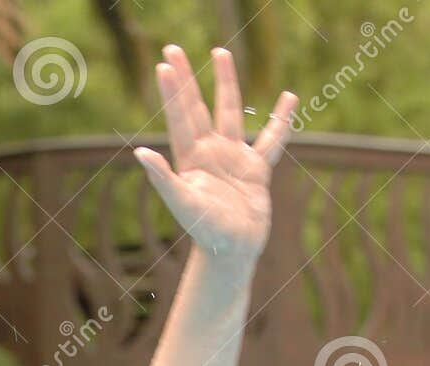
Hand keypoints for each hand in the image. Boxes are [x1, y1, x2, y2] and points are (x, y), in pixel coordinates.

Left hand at [134, 44, 297, 262]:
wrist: (232, 252)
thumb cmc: (205, 231)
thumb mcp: (183, 203)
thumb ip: (162, 178)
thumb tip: (140, 153)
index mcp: (191, 159)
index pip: (180, 116)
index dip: (173, 90)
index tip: (164, 63)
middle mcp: (210, 152)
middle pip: (197, 105)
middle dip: (187, 78)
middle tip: (174, 48)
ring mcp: (233, 158)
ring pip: (230, 111)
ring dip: (226, 82)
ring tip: (221, 52)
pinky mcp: (256, 169)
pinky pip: (271, 139)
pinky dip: (281, 121)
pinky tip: (289, 98)